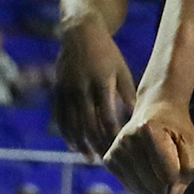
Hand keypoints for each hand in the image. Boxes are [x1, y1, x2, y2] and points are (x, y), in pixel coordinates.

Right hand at [53, 17, 136, 159]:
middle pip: (88, 124)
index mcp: (101, 82)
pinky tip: (74, 146)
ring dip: (81, 143)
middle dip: (97, 144)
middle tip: (106, 160)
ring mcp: (66, 90)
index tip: (120, 148)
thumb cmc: (107, 53)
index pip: (107, 116)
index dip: (112, 135)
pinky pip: (60, 117)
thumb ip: (128, 94)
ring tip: (90, 158)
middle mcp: (81, 87)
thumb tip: (136, 119)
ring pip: (72, 124)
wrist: (79, 33)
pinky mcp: (57, 91)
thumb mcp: (121, 70)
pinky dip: (66, 133)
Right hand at [101, 94, 193, 193]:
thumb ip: (190, 169)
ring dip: (156, 187)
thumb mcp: (191, 143)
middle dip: (168, 183)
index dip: (180, 175)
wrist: (154, 110)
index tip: (181, 162)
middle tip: (171, 164)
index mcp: (148, 129)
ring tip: (159, 166)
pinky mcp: (109, 160)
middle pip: (155, 185)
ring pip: (142, 190)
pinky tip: (146, 168)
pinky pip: (131, 187)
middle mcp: (127, 139)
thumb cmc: (176, 129)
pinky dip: (143, 185)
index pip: (169, 173)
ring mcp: (116, 150)